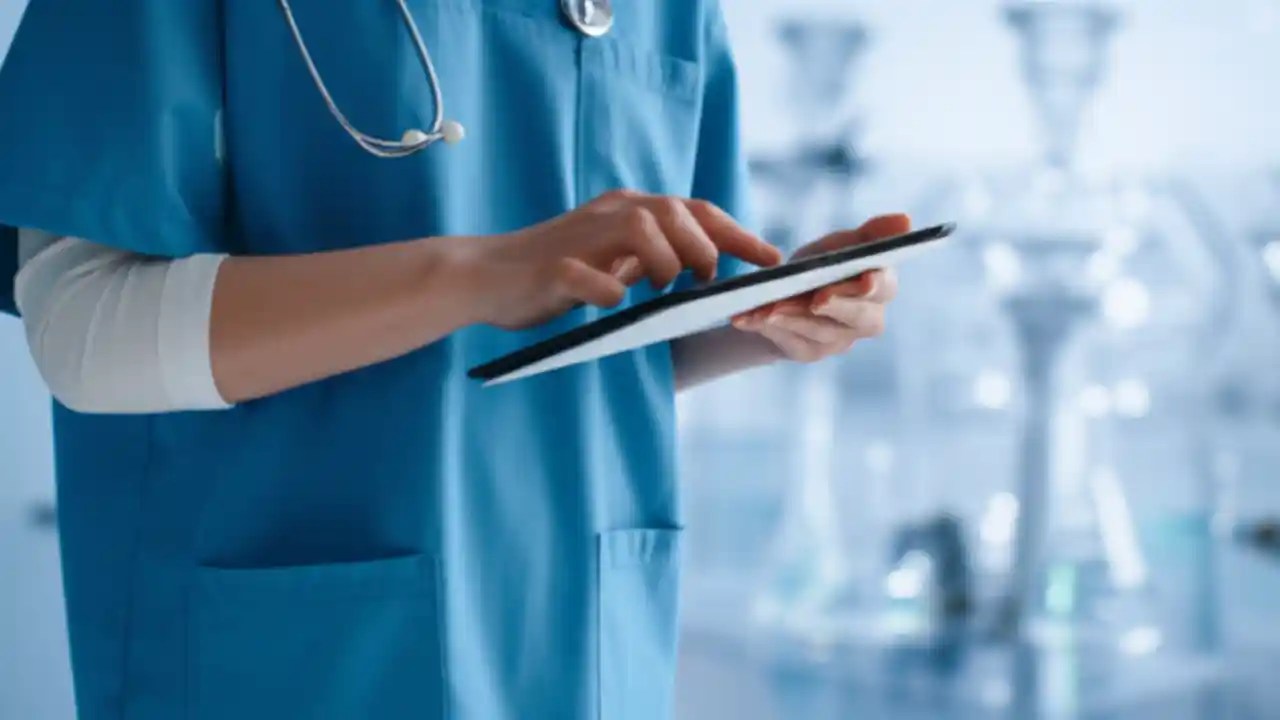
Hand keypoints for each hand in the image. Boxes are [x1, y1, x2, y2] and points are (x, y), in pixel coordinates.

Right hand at [456, 189, 782, 329]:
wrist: (484, 276)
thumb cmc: (555, 274)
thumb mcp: (614, 261)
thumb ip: (653, 259)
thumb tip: (706, 272)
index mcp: (627, 209)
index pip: (695, 210)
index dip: (738, 233)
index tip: (772, 258)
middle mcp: (609, 213)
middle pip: (677, 211)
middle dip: (705, 250)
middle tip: (705, 283)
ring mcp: (580, 239)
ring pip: (643, 229)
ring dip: (666, 263)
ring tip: (663, 292)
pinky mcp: (552, 269)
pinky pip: (588, 276)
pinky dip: (609, 290)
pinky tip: (617, 304)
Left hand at [730, 214, 908, 362]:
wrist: (786, 293)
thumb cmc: (822, 265)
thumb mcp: (842, 245)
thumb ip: (871, 234)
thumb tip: (906, 220)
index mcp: (880, 288)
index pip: (885, 288)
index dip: (874, 285)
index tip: (863, 277)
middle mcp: (866, 320)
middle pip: (859, 318)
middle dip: (838, 305)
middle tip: (818, 298)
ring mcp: (839, 340)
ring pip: (820, 331)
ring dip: (794, 317)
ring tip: (769, 306)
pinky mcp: (810, 352)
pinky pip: (790, 342)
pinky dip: (767, 327)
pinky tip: (748, 317)